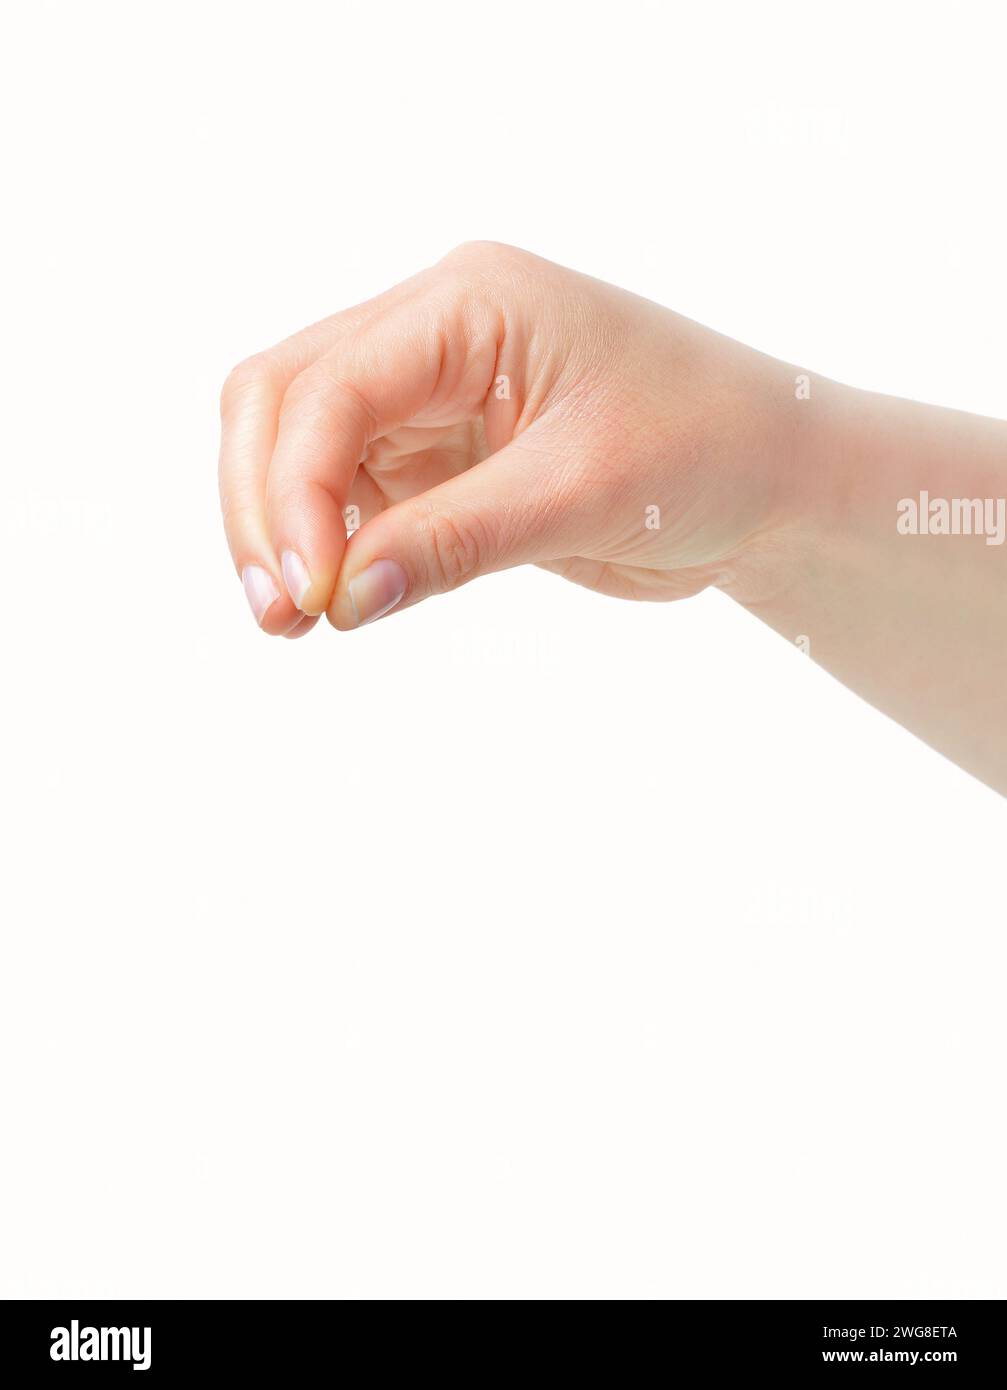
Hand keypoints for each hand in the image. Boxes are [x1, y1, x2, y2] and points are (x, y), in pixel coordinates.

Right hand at [218, 241, 797, 635]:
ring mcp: (432, 391)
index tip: (310, 592)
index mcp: (470, 303)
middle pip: (285, 398)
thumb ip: (454, 540)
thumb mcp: (584, 493)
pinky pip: (354, 490)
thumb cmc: (709, 450)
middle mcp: (435, 332)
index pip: (332, 386)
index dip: (295, 491)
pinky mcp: (443, 452)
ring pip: (303, 443)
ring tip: (296, 622)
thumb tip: (340, 600)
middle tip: (279, 614)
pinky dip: (332, 544)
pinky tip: (340, 599)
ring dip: (283, 528)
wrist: (775, 479)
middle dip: (263, 504)